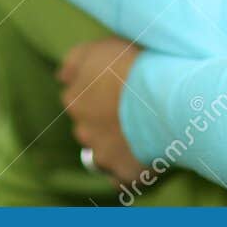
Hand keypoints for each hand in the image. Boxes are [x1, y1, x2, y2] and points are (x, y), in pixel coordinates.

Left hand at [57, 37, 145, 184]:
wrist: (164, 94)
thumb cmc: (136, 64)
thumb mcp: (102, 47)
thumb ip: (77, 60)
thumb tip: (61, 75)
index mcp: (74, 97)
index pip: (75, 98)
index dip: (97, 94)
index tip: (116, 89)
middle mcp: (82, 128)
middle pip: (88, 128)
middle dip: (105, 122)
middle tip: (132, 109)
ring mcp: (102, 153)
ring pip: (103, 154)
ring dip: (117, 146)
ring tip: (143, 132)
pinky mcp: (123, 173)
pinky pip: (122, 179)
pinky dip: (129, 171)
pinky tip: (146, 158)